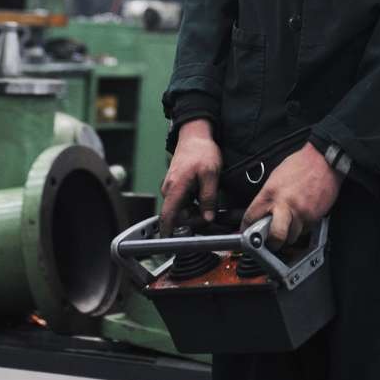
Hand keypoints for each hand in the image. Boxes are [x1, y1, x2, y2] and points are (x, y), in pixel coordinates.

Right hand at [160, 119, 221, 234]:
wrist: (195, 134)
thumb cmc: (202, 151)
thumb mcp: (211, 174)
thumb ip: (208, 198)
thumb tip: (207, 217)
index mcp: (176, 188)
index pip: (167, 215)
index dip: (168, 232)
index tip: (170, 244)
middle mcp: (169, 189)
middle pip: (177, 215)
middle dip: (191, 220)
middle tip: (208, 215)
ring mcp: (170, 186)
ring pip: (180, 208)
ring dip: (193, 211)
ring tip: (208, 202)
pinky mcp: (174, 184)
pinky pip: (181, 201)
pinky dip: (191, 203)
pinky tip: (202, 195)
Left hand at [242, 143, 341, 248]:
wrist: (323, 160)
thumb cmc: (300, 165)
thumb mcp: (276, 177)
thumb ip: (268, 196)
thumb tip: (262, 211)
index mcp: (270, 193)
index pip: (251, 217)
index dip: (247, 229)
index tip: (247, 234)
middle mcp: (284, 204)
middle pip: (275, 236)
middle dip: (272, 243)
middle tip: (271, 242)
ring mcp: (300, 212)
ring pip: (292, 237)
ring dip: (289, 235)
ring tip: (289, 226)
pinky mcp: (314, 216)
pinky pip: (305, 230)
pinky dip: (302, 227)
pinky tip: (303, 216)